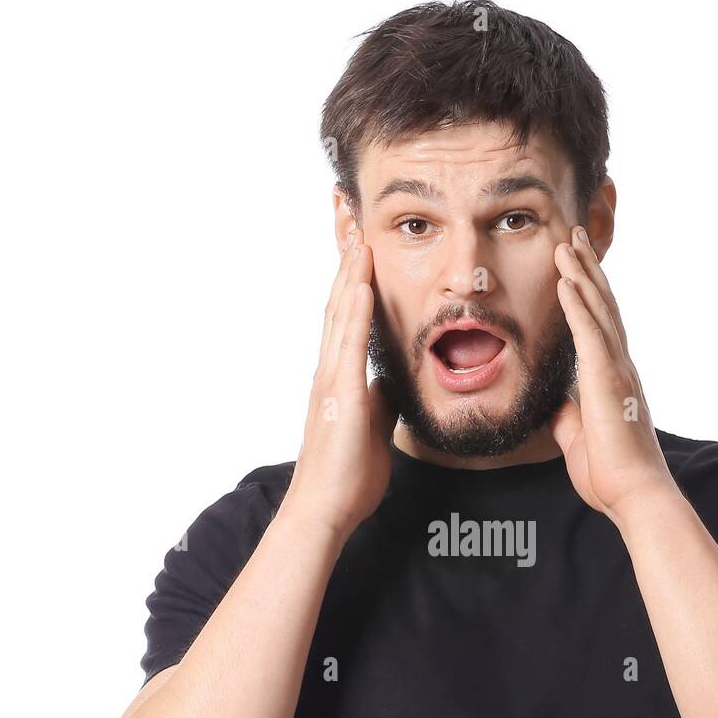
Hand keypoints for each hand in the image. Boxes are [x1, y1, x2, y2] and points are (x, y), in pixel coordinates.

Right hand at [281, 229, 395, 540]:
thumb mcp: (374, 426)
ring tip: (355, 226)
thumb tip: (392, 382)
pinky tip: (364, 278)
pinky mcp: (340, 393)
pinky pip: (349, 340)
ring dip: (350, 266)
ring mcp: (332, 377)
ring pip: (341, 309)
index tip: (357, 234)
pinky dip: (356, 306)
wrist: (325, 509)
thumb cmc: (348, 477)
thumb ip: (380, 399)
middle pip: (339, 296)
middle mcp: (331, 366)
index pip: (348, 310)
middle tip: (345, 209)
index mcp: (340, 373)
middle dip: (344, 252)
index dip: (352, 271)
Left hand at [551, 225, 679, 529]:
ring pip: (598, 309)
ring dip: (581, 273)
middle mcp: (620, 366)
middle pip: (602, 306)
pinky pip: (590, 332)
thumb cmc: (611, 475)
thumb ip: (569, 418)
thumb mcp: (578, 440)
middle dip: (587, 269)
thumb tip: (559, 406)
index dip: (589, 295)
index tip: (576, 268)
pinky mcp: (607, 378)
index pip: (600, 327)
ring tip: (566, 241)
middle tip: (574, 236)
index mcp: (613, 380)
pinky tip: (566, 278)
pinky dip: (577, 303)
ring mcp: (617, 369)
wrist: (633, 494)